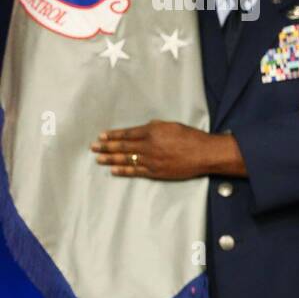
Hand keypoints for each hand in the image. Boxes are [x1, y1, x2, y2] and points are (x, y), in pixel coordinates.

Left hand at [91, 120, 244, 179]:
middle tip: (93, 148)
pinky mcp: (156, 172)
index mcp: (152, 132)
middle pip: (123, 147)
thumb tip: (144, 128)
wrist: (205, 154)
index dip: (113, 135)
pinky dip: (124, 171)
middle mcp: (149, 146)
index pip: (127, 133)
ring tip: (99, 159)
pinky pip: (136, 171)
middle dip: (106, 147)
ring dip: (111, 159)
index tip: (101, 136)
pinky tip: (114, 170)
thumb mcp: (172, 125)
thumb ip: (156, 126)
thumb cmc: (191, 137)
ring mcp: (151, 160)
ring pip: (126, 159)